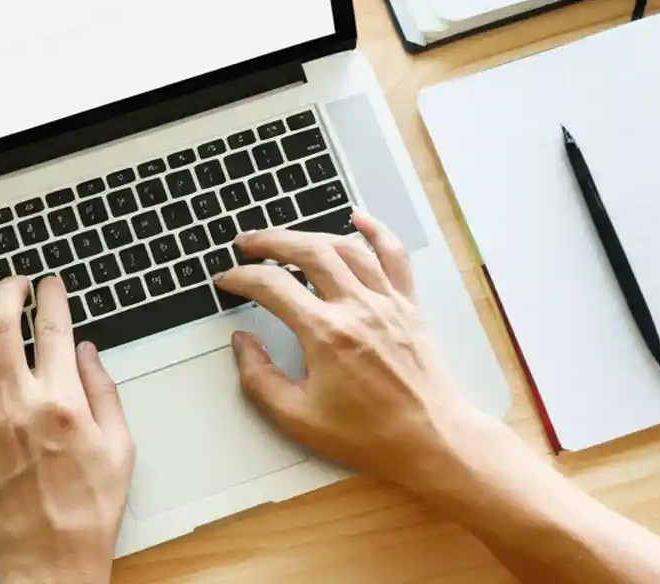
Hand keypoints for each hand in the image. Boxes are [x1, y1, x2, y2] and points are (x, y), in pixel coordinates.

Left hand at [0, 276, 133, 583]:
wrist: (51, 557)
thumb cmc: (88, 509)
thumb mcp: (120, 445)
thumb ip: (103, 390)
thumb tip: (87, 351)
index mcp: (60, 403)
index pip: (52, 327)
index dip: (51, 296)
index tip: (51, 286)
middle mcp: (15, 407)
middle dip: (5, 291)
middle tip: (13, 283)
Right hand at [214, 211, 492, 490]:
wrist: (432, 441)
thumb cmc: (369, 436)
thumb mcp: (297, 418)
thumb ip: (259, 377)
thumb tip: (242, 342)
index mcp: (326, 334)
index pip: (272, 287)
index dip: (241, 278)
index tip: (227, 280)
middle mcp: (357, 308)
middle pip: (307, 251)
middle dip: (269, 241)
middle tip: (246, 243)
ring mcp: (387, 302)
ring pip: (345, 246)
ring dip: (310, 234)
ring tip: (286, 237)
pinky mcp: (408, 306)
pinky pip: (394, 255)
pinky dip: (375, 231)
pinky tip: (358, 218)